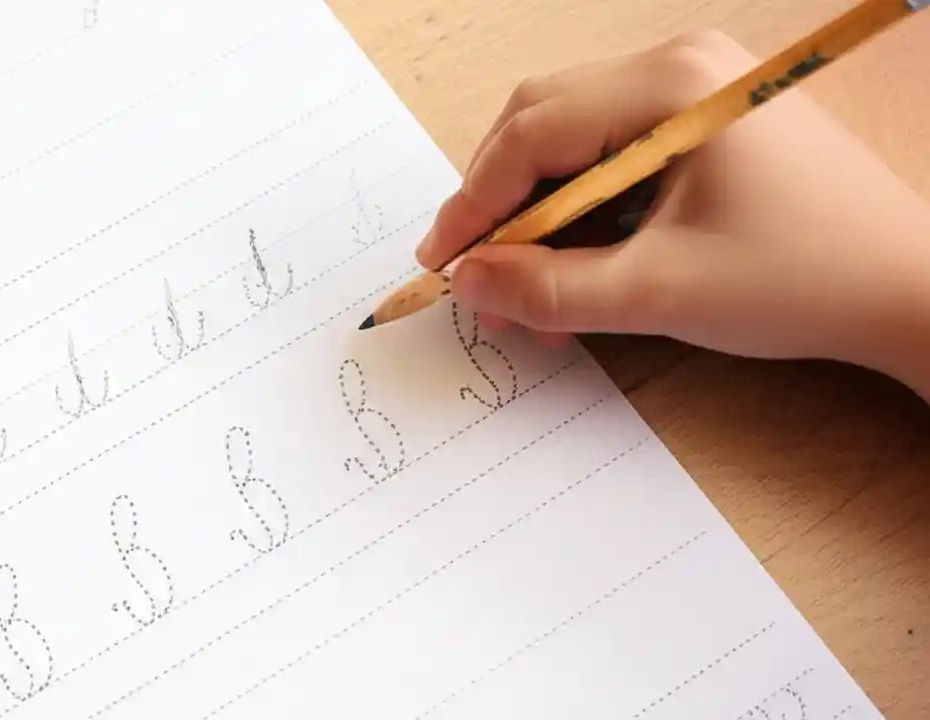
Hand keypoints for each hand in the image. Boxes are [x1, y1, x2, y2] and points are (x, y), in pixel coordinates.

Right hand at [417, 30, 929, 398]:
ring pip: (573, 144)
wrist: (907, 291)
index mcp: (669, 85)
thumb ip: (549, 290)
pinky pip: (614, 158)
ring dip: (543, 221)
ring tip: (536, 297)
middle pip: (542, 124)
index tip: (442, 263)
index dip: (474, 203)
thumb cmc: (802, 279)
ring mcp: (693, 90)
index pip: (532, 133)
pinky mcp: (702, 123)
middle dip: (502, 206)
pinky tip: (583, 273)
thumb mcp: (659, 293)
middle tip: (479, 275)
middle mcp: (678, 67)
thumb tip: (469, 281)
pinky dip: (585, 216)